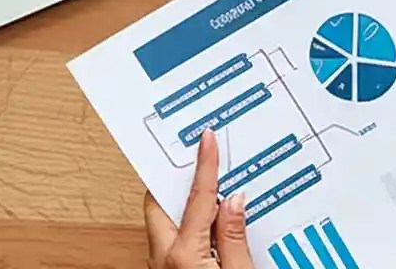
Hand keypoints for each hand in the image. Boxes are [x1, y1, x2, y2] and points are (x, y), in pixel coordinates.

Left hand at [144, 131, 253, 268]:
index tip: (207, 140)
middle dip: (177, 180)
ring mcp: (161, 267)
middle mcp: (164, 258)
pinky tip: (210, 225)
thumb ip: (234, 239)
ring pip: (164, 223)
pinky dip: (188, 225)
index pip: (197, 198)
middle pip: (160, 205)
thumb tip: (234, 203)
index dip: (205, 165)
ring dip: (184, 205)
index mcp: (183, 254)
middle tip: (197, 157)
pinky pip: (172, 240)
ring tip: (212, 191)